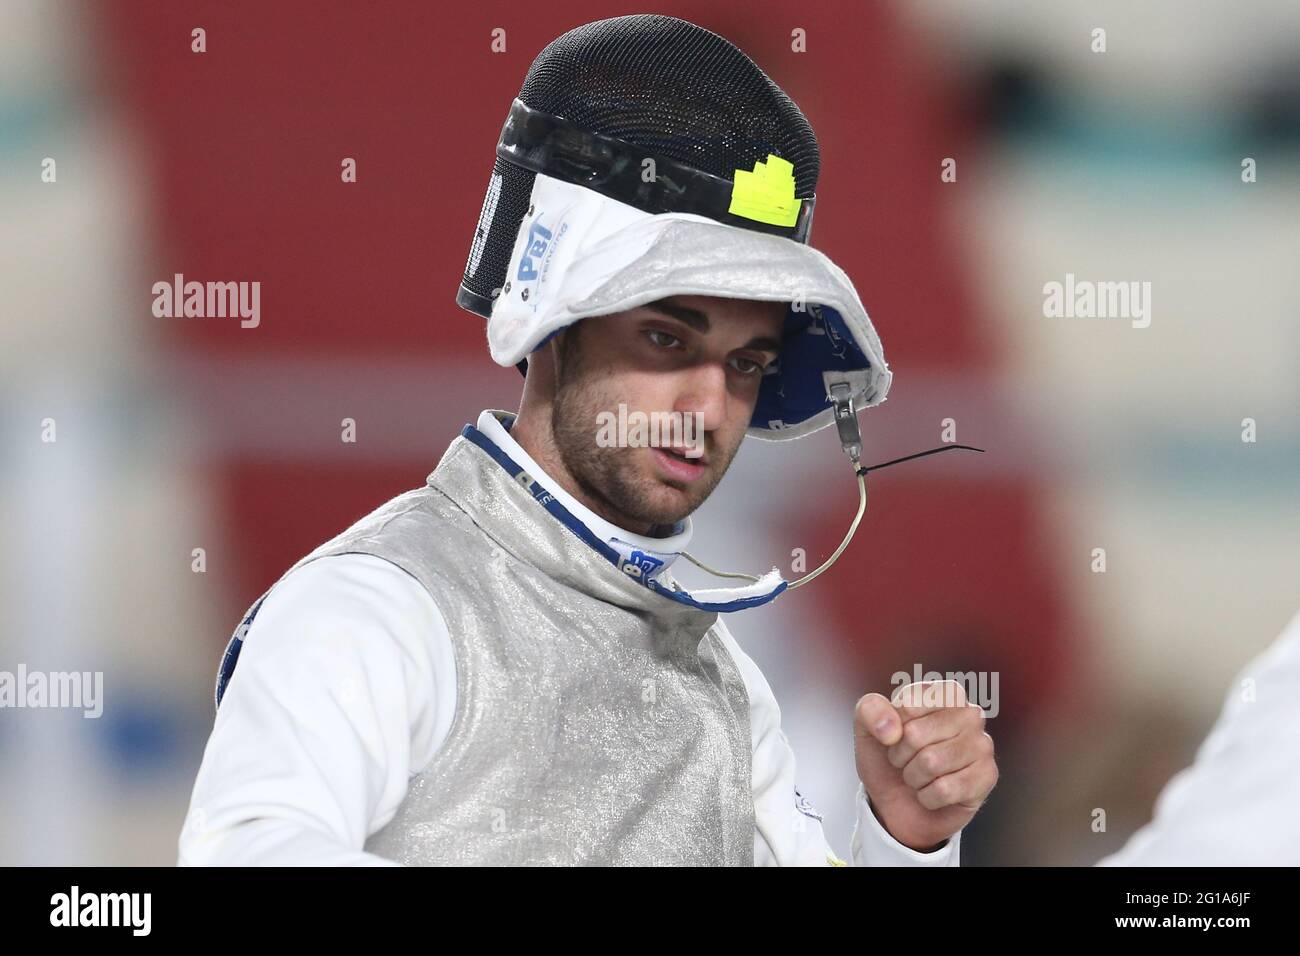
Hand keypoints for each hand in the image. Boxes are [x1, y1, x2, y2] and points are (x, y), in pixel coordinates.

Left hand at [853, 680, 997, 851]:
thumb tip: (891, 729)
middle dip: (900, 755)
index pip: (908, 704)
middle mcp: (969, 713)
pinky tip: (933, 792)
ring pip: (931, 763)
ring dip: (913, 777)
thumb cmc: (888, 759)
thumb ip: (870, 710)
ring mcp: (982, 744)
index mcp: (943, 692)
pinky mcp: (988, 776)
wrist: (898, 804)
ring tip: (919, 775)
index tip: (895, 734)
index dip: (891, 727)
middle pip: (916, 735)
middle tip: (906, 760)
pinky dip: (928, 797)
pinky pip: (944, 789)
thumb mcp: (867, 728)